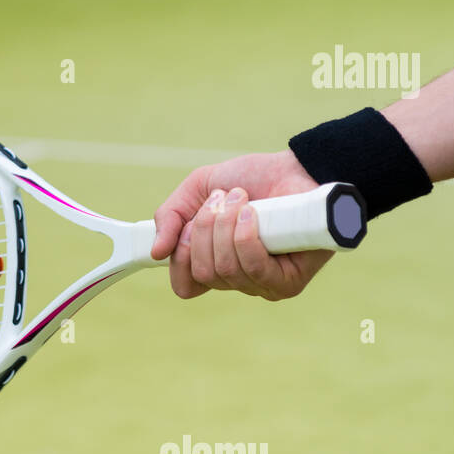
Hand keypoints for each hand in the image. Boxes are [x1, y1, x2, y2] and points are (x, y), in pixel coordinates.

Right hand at [151, 150, 333, 300]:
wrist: (297, 167)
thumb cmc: (252, 179)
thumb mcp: (197, 190)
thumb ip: (169, 217)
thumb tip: (155, 252)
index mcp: (214, 264)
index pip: (185, 285)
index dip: (179, 259)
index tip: (185, 228)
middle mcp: (237, 280)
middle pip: (201, 273)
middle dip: (203, 230)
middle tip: (220, 201)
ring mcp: (262, 285)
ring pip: (224, 269)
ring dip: (225, 226)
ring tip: (242, 200)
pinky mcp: (288, 282)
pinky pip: (252, 268)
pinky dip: (245, 237)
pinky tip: (253, 215)